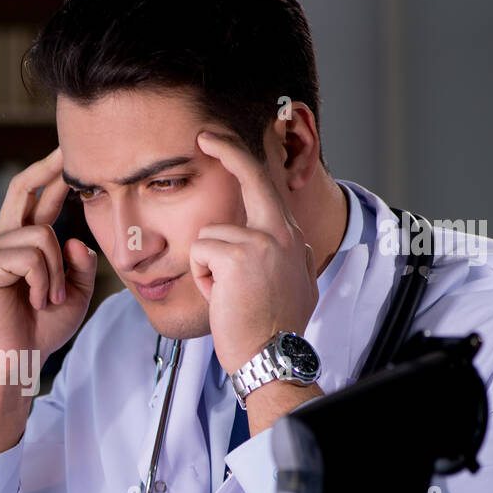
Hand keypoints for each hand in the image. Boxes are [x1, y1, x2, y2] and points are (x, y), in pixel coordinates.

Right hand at [0, 146, 98, 361]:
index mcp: (21, 241)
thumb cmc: (42, 328)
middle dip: (48, 166)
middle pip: (22, 187)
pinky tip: (36, 300)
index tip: (69, 151)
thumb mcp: (74, 291)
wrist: (17, 359)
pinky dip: (44, 282)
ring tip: (49, 299)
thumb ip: (80, 263)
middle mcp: (2, 238)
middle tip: (68, 149)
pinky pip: (32, 257)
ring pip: (43, 236)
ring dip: (57, 272)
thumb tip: (74, 239)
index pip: (36, 196)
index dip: (52, 173)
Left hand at [189, 131, 318, 374]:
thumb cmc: (273, 332)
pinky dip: (201, 279)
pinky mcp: (239, 254)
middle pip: (253, 177)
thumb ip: (281, 258)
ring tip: (227, 296)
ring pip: (209, 235)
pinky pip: (200, 253)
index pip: (267, 190)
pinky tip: (221, 298)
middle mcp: (283, 233)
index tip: (221, 144)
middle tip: (204, 135)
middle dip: (228, 148)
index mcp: (292, 240)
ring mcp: (264, 241)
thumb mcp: (290, 286)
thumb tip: (275, 246)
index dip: (244, 163)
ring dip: (206, 268)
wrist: (273, 358)